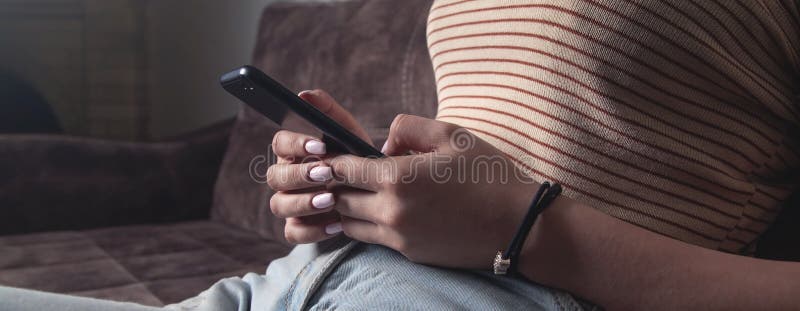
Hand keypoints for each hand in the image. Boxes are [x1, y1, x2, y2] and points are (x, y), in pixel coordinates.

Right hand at [266, 89, 371, 243]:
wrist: (376, 192)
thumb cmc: (355, 157)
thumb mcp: (348, 133)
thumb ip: (329, 112)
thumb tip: (304, 95)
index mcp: (293, 151)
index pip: (280, 142)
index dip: (296, 144)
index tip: (321, 146)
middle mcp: (286, 177)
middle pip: (275, 176)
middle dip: (300, 175)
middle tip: (327, 173)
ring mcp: (289, 203)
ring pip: (278, 205)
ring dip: (303, 203)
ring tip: (332, 199)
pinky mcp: (298, 226)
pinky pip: (292, 232)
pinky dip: (313, 230)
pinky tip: (337, 224)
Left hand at [326, 114, 539, 268]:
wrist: (519, 224)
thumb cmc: (488, 173)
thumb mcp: (451, 134)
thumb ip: (407, 128)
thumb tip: (383, 146)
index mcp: (398, 177)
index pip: (343, 168)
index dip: (332, 160)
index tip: (330, 154)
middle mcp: (392, 211)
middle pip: (340, 199)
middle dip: (334, 185)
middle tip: (336, 174)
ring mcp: (399, 236)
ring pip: (350, 224)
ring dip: (347, 208)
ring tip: (354, 193)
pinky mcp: (410, 253)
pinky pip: (374, 239)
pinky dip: (368, 225)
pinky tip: (379, 211)